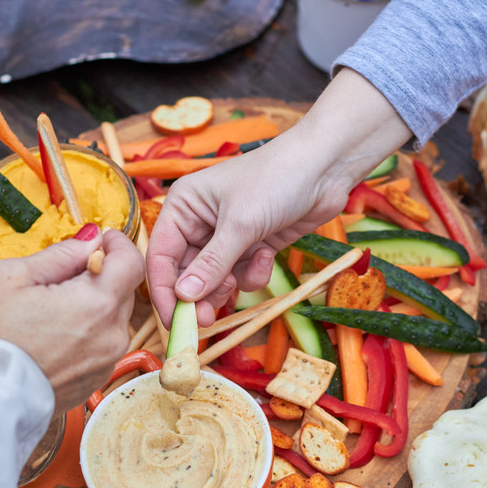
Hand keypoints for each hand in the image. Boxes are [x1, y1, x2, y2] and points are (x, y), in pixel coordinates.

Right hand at [0, 226, 144, 412]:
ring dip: (94, 305)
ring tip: (52, 310)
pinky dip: (88, 333)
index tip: (99, 240)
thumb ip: (61, 255)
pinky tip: (53, 336)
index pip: (132, 262)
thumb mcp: (14, 277)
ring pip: (114, 318)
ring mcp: (107, 362)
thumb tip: (90, 239)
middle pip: (124, 290)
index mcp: (96, 305)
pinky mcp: (97, 380)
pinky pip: (103, 344)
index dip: (118, 244)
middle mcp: (112, 335)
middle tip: (61, 276)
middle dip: (101, 275)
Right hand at [146, 68, 411, 328]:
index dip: (163, 290)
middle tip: (206, 320)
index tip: (172, 321)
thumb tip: (184, 297)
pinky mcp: (252, 246)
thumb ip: (211, 265)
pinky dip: (253, 274)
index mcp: (183, 207)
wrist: (326, 167)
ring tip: (240, 282)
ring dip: (228, 286)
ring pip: (215, 279)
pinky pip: (241, 275)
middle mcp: (199, 223)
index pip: (160, 256)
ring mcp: (227, 236)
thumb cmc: (276, 178)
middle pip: (186, 273)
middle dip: (198, 296)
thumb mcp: (240, 224)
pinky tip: (266, 255)